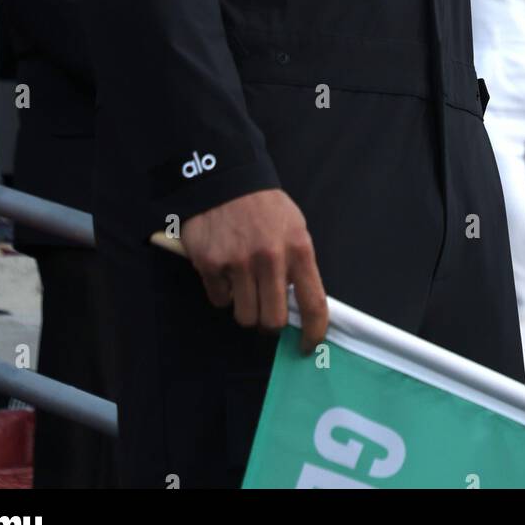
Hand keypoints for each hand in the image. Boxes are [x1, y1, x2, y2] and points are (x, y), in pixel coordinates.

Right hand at [177, 189, 328, 351]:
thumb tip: (299, 306)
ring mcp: (238, 262)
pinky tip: (224, 269)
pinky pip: (219, 299)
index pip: (313, 304)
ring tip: (242, 284)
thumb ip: (298, 265)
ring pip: (244, 316)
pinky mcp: (211, 264)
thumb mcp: (294, 227)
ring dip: (244, 308)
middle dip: (269, 323)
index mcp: (298, 249)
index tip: (307, 345)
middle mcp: (270, 258)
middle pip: (272, 321)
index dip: (313, 333)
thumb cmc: (264, 207)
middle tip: (264, 309)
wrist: (226, 179)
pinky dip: (222, 291)